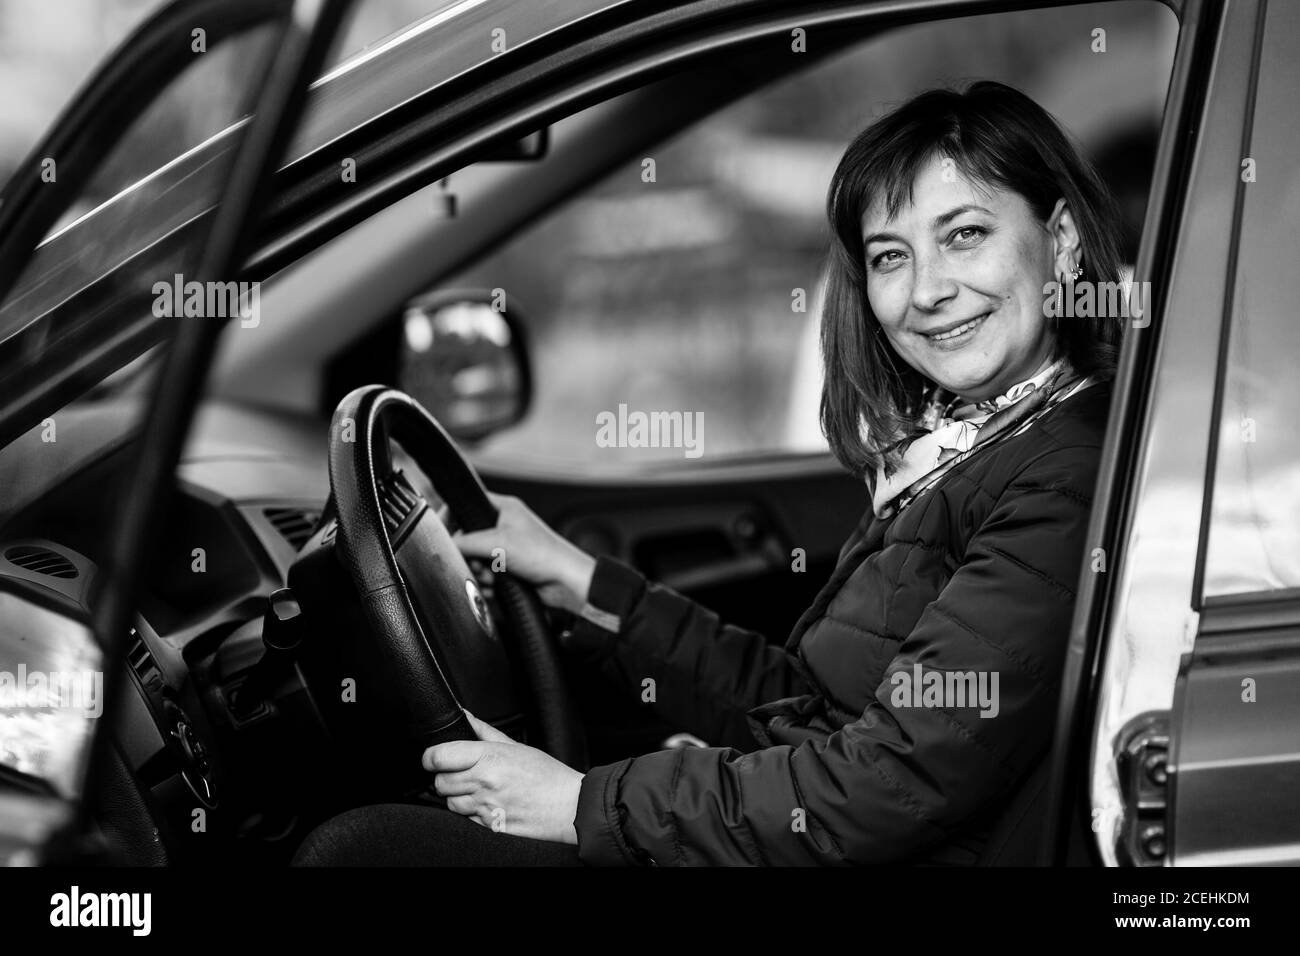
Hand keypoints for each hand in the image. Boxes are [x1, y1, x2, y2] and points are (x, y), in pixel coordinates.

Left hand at [424, 711, 583, 844]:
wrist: (567, 806)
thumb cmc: (546, 775)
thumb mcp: (516, 746)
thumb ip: (483, 731)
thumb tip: (463, 715)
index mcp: (489, 757)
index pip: (439, 757)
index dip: (430, 758)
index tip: (433, 758)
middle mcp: (484, 782)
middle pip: (440, 781)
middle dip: (445, 777)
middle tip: (460, 773)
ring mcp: (485, 806)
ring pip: (449, 803)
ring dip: (456, 796)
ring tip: (476, 789)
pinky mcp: (489, 826)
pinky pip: (465, 819)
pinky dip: (470, 812)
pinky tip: (487, 803)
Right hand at [452, 492, 595, 613]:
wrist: (566, 583)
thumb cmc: (544, 555)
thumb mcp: (498, 543)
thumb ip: (467, 542)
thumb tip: (447, 544)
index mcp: (503, 508)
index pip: (467, 505)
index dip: (452, 518)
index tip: (443, 533)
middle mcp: (505, 525)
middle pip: (469, 538)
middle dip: (470, 555)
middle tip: (477, 563)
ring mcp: (507, 547)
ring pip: (476, 559)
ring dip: (479, 572)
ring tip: (491, 577)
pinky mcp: (510, 567)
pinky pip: (486, 573)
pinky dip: (487, 582)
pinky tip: (495, 587)